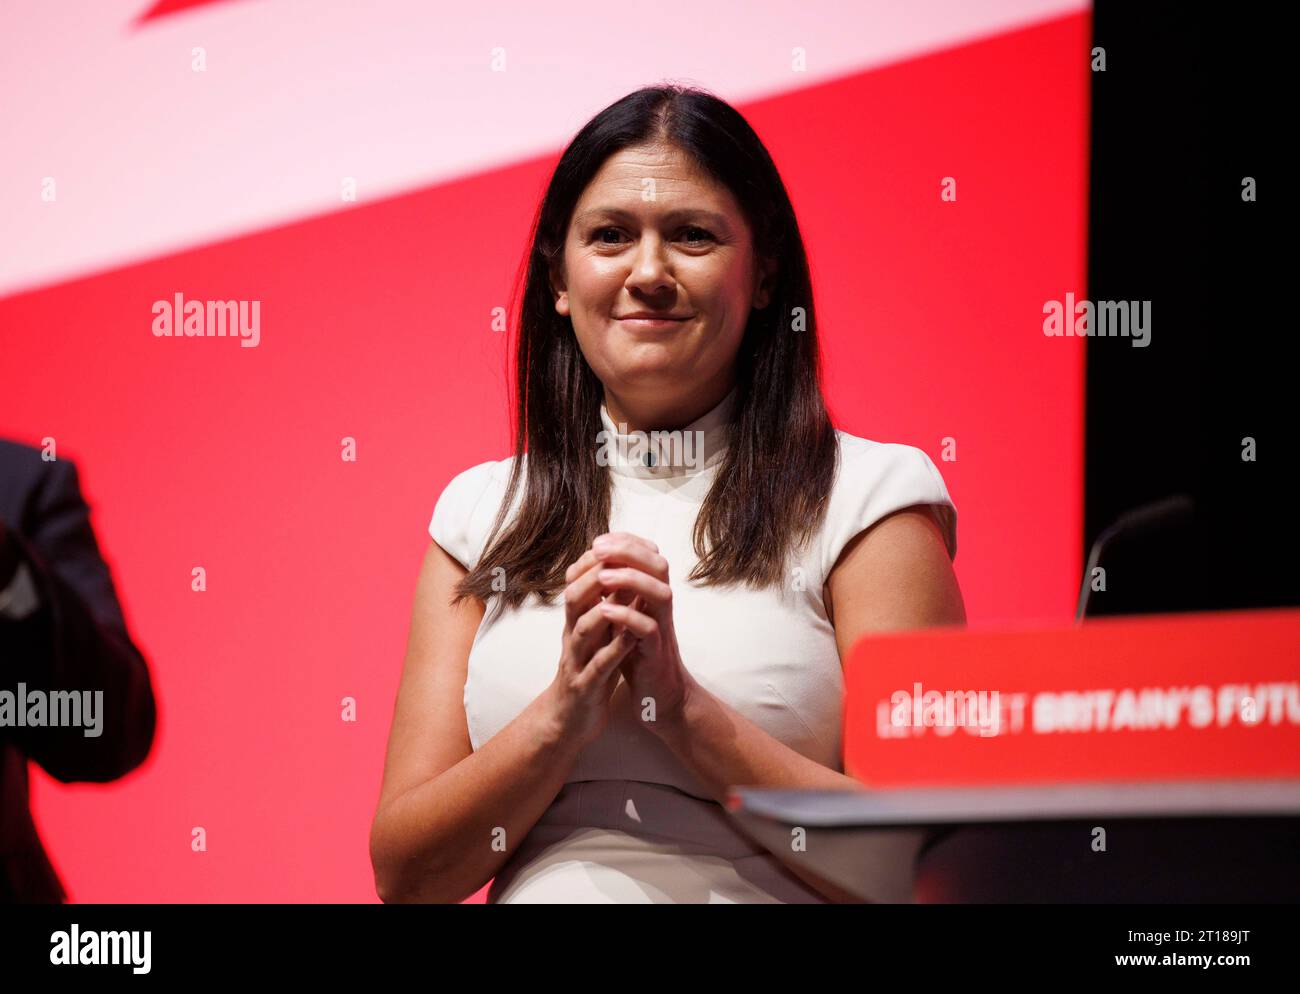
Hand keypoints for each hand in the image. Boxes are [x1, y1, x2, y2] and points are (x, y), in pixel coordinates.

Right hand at [541, 545, 639, 749]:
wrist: (569, 720)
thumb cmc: (589, 671)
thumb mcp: (597, 635)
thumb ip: (608, 607)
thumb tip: (625, 572)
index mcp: (576, 622)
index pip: (577, 584)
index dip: (593, 562)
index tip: (616, 542)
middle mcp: (572, 637)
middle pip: (574, 599)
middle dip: (594, 577)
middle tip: (615, 559)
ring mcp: (576, 662)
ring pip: (581, 630)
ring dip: (601, 610)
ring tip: (621, 592)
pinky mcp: (585, 687)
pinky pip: (598, 666)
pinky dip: (613, 651)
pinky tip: (631, 638)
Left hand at [589, 531, 696, 733]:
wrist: (658, 694)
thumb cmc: (636, 652)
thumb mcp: (623, 614)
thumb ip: (616, 591)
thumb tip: (596, 562)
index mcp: (652, 594)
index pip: (647, 555)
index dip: (625, 542)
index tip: (599, 539)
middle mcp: (661, 606)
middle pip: (658, 565)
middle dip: (629, 551)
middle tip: (599, 548)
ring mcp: (662, 627)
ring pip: (660, 593)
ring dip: (630, 580)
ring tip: (603, 576)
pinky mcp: (656, 652)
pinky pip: (649, 629)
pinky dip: (628, 617)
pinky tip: (606, 610)